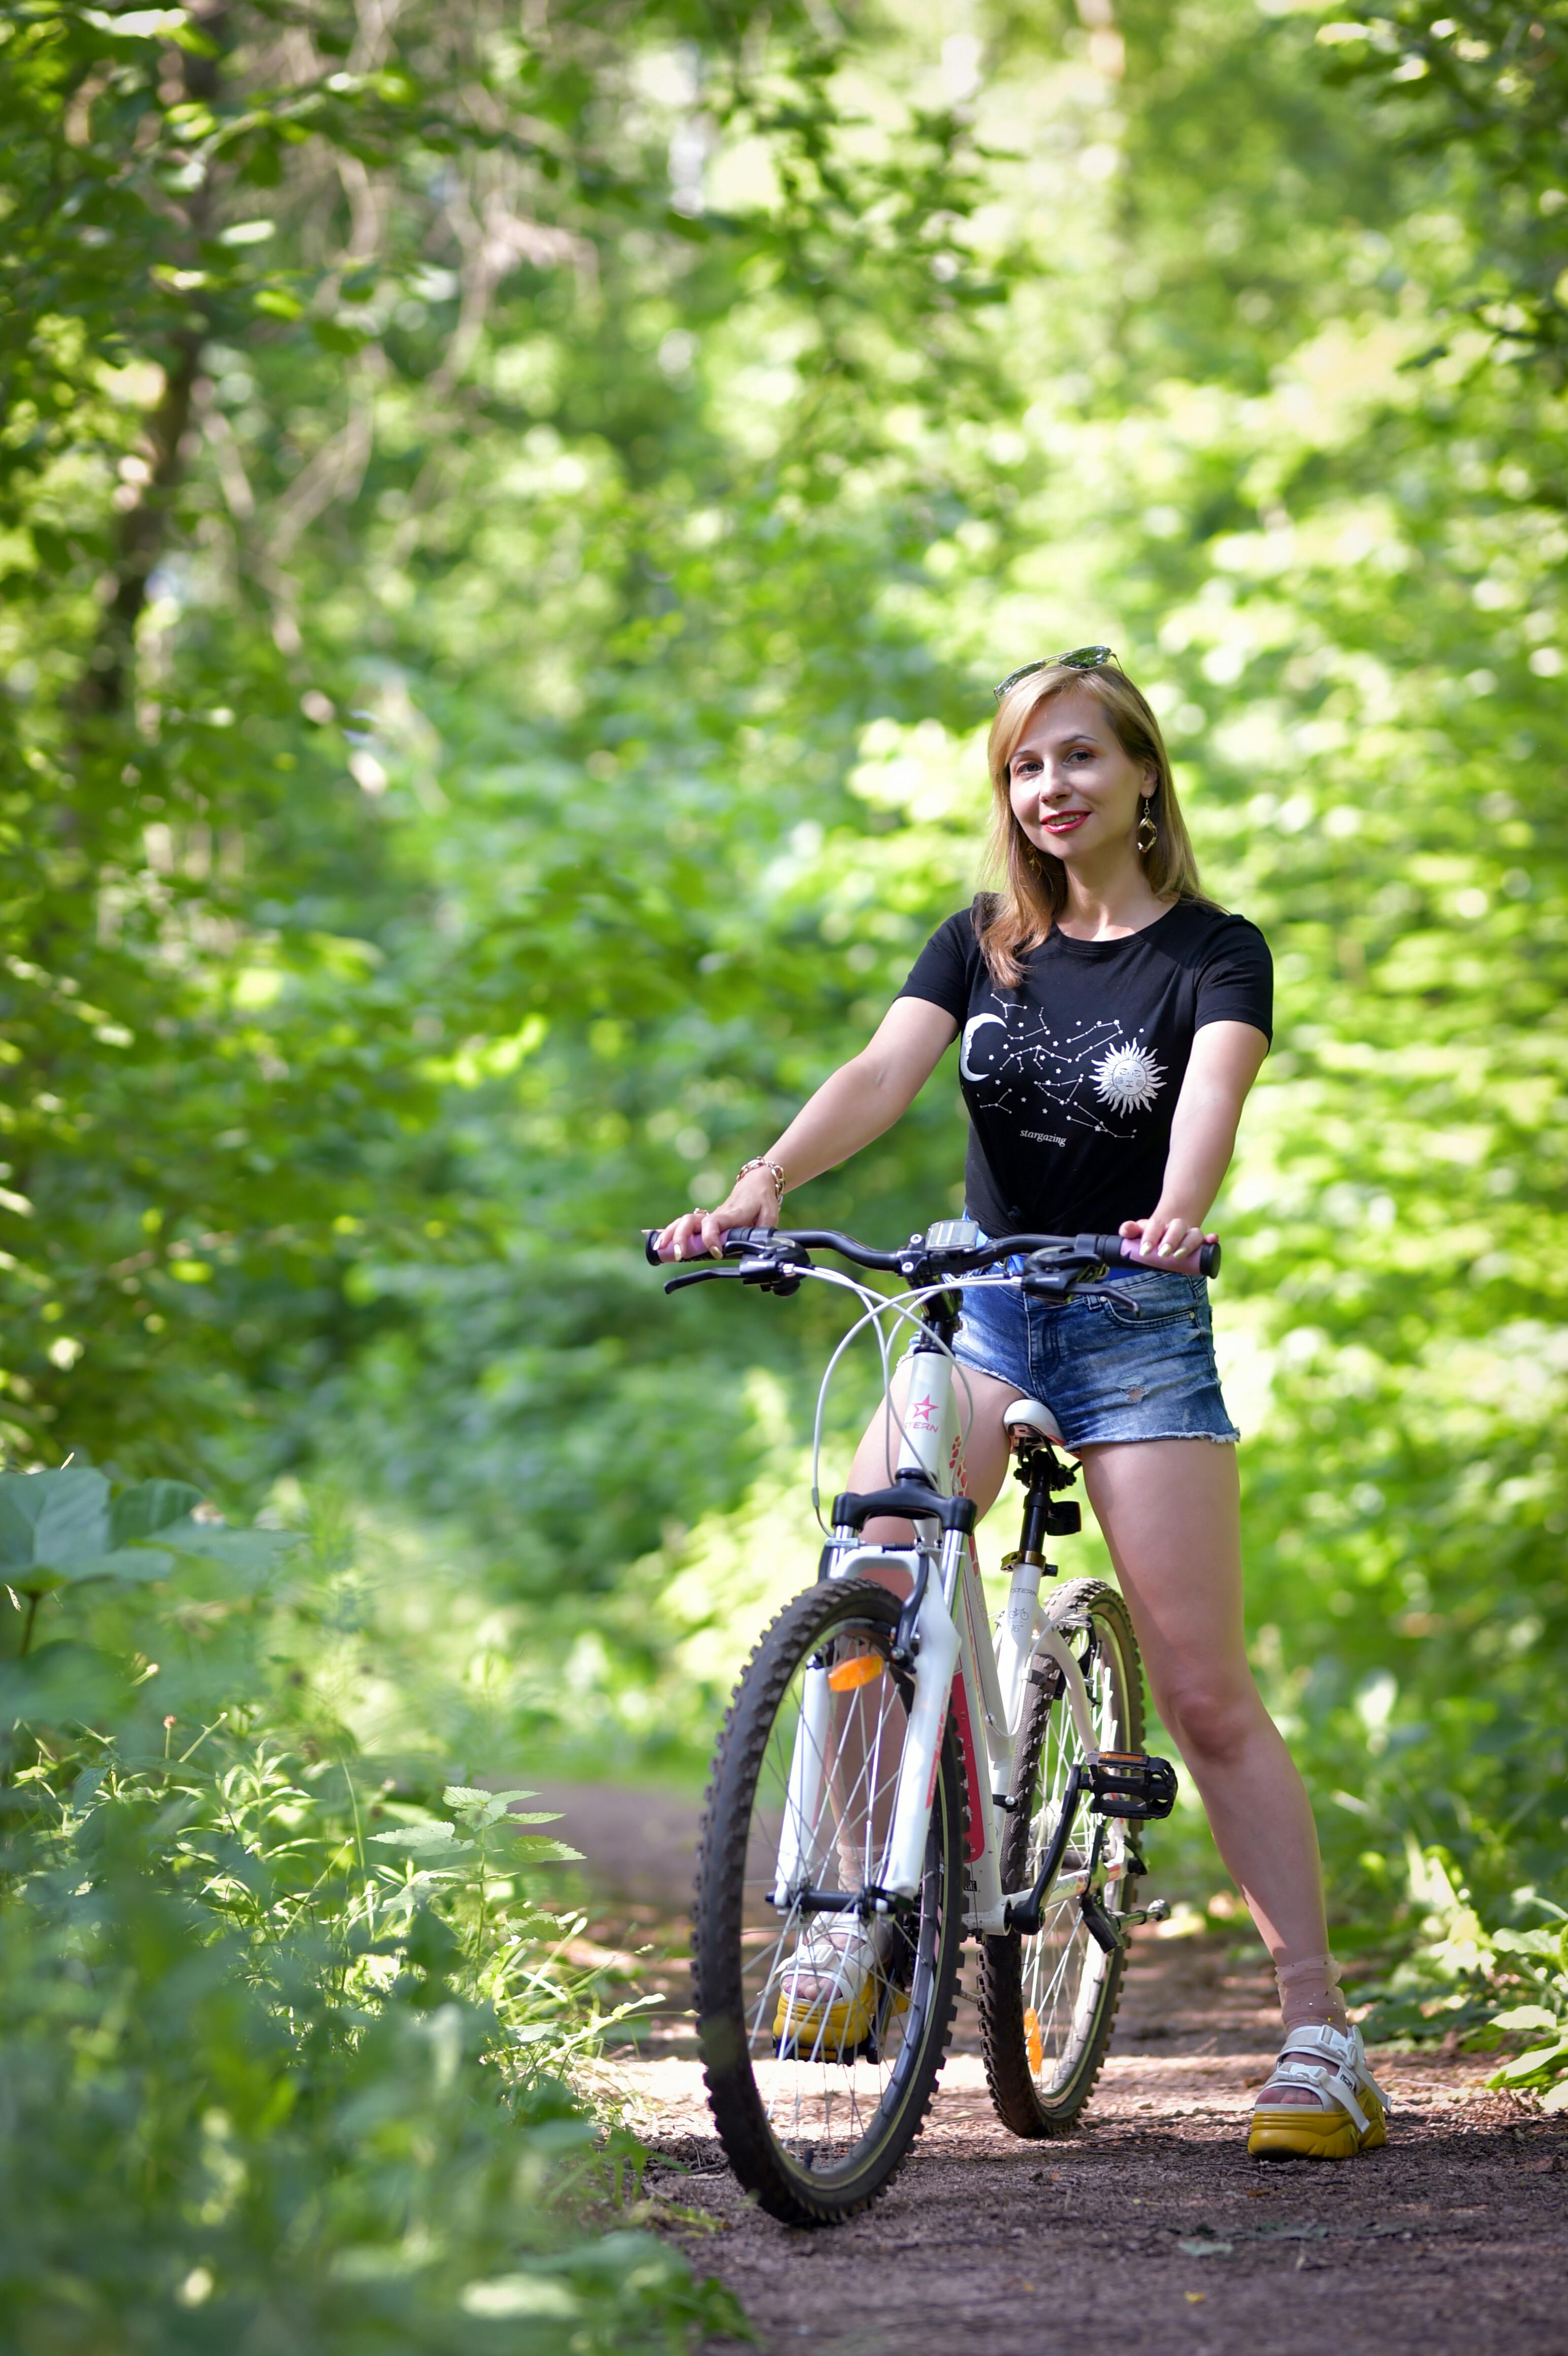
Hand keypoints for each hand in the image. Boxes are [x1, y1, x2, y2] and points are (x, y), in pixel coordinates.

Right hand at [652, 1168, 781, 1261]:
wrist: (756, 1183)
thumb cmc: (762, 1200)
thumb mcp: (770, 1216)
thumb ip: (764, 1232)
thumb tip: (760, 1248)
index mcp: (731, 1215)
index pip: (714, 1223)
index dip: (711, 1238)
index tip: (717, 1252)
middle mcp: (715, 1215)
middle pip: (690, 1221)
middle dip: (681, 1238)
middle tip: (679, 1255)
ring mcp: (708, 1217)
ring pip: (683, 1222)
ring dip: (670, 1235)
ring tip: (660, 1250)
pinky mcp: (705, 1221)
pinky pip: (684, 1225)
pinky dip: (669, 1233)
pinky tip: (660, 1244)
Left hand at [1119, 1210, 1214, 1265]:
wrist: (1167, 1233)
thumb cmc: (1151, 1236)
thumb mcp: (1139, 1233)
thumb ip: (1130, 1230)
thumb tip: (1126, 1229)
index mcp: (1159, 1224)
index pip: (1155, 1225)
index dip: (1150, 1237)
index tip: (1145, 1251)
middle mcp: (1176, 1227)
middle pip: (1177, 1227)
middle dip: (1171, 1240)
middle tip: (1163, 1253)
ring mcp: (1189, 1234)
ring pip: (1194, 1234)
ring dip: (1189, 1244)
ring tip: (1179, 1255)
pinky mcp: (1200, 1243)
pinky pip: (1208, 1240)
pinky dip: (1212, 1240)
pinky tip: (1213, 1240)